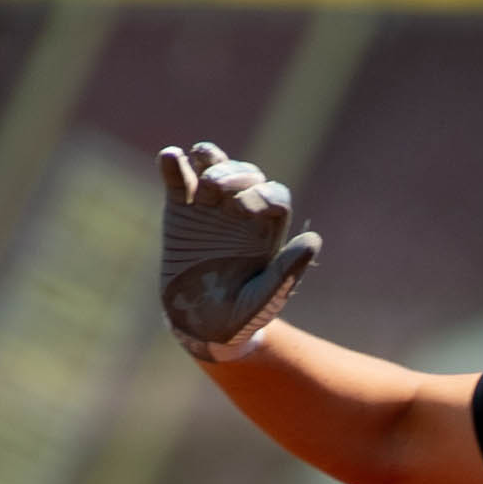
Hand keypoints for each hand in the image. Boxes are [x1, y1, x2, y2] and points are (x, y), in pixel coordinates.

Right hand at [158, 140, 322, 359]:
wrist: (198, 326)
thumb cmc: (239, 318)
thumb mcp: (263, 300)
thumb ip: (286, 272)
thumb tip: (313, 240)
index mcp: (266, 231)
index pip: (274, 195)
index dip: (262, 194)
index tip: (242, 209)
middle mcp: (240, 213)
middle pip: (247, 176)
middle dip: (233, 174)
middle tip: (213, 189)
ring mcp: (210, 208)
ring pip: (216, 167)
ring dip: (210, 160)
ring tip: (198, 163)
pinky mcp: (180, 210)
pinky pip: (178, 179)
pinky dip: (173, 164)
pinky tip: (169, 157)